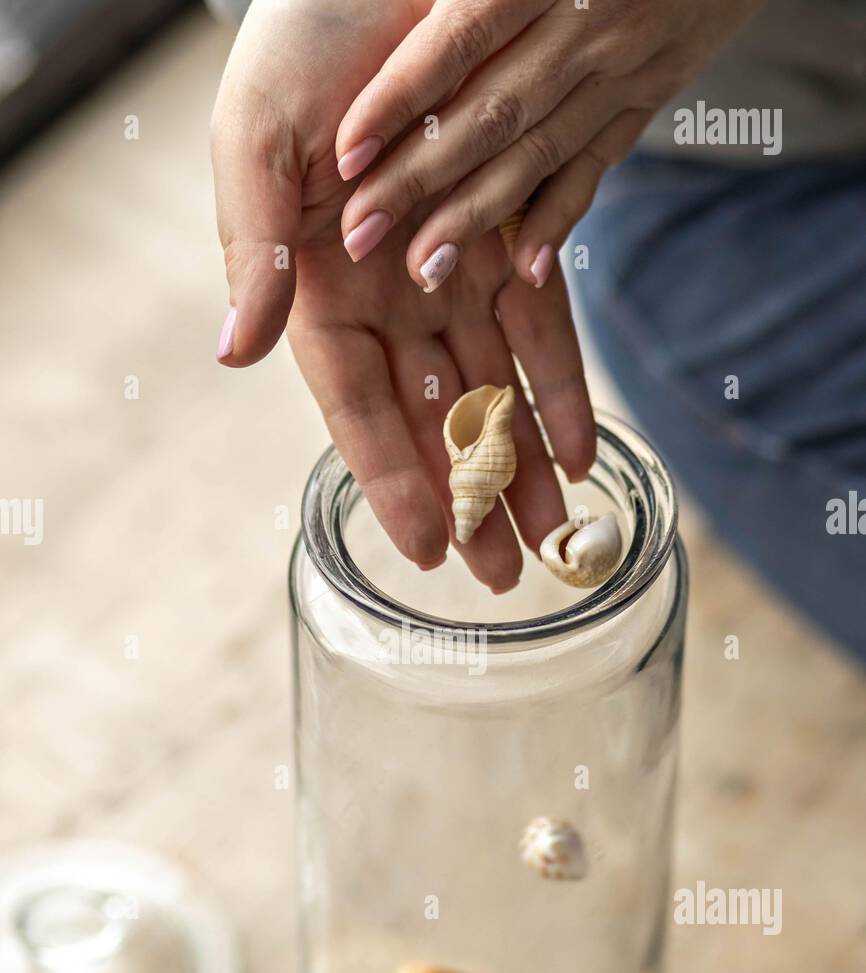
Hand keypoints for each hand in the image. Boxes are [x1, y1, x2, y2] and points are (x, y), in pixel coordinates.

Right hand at [211, 0, 594, 590]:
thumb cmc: (306, 40)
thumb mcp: (256, 137)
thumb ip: (253, 248)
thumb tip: (236, 354)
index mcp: (318, 284)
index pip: (357, 405)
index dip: (394, 478)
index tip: (430, 548)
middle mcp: (390, 291)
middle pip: (435, 416)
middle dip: (472, 497)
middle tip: (504, 576)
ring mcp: (455, 266)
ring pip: (497, 388)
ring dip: (528, 463)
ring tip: (559, 535)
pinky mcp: (515, 231)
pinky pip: (545, 325)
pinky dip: (565, 388)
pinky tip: (586, 450)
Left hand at [335, 0, 765, 288]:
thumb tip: (411, 8)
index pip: (458, 41)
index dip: (398, 99)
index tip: (346, 154)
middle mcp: (586, 20)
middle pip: (489, 115)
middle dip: (418, 181)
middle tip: (358, 233)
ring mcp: (622, 65)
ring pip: (538, 152)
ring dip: (476, 218)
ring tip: (423, 270)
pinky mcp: (648, 94)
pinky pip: (597, 165)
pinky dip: (560, 218)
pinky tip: (524, 270)